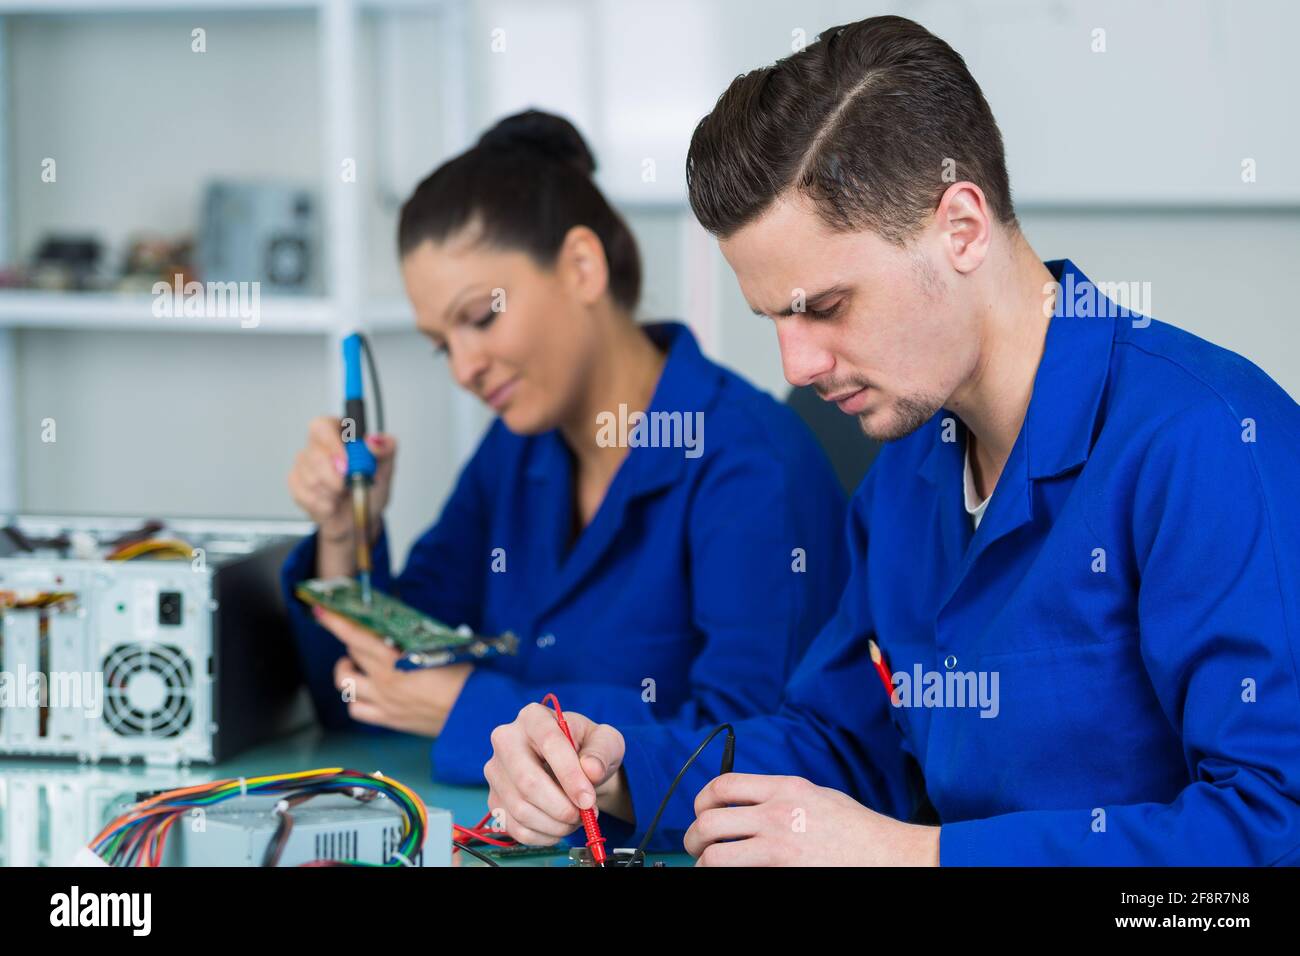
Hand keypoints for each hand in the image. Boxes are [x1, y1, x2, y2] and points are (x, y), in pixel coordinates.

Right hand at [287, 415, 396, 543]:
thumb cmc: (370, 490)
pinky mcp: (295, 482)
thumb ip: (387, 449)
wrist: (358, 519)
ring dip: (330, 492)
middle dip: (332, 476)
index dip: (331, 443)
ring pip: (308, 476)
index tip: (345, 463)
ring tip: (341, 495)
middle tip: (346, 487)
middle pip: (314, 453)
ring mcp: (304, 463)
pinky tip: (330, 504)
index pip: (324, 426)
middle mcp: (319, 445)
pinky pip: (301, 492)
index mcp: (340, 433)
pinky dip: (320, 503)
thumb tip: (373, 441)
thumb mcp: (386, 469)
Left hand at [313, 606, 470, 735]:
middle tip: (357, 636)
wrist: (472, 712)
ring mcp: (383, 703)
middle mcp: (383, 683)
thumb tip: (398, 630)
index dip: (337, 623)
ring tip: (356, 665)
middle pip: (351, 656)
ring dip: (346, 672)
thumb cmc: (462, 678)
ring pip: (345, 686)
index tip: (322, 612)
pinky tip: (367, 692)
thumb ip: (412, 640)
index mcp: (394, 662)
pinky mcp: (388, 720)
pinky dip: (356, 700)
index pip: (356, 637)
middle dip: (350, 642)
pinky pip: (357, 710)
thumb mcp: (437, 649)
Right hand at [482, 703, 630, 845]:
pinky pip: (517, 828)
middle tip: (585, 814)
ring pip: (521, 809)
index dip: (570, 775)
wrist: (576, 768)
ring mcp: (496, 773)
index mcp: (533, 718)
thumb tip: (591, 769)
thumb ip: (602, 751)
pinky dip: (544, 836)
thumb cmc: (588, 750)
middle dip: (561, 807)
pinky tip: (560, 827)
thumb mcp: (606, 741)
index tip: (588, 799)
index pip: (549, 743)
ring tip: (577, 819)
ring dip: (556, 824)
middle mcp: (506, 741)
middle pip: (527, 782)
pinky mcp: (495, 800)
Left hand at [684, 773, 939, 866]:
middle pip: (708, 821)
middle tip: (696, 848)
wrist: (892, 857)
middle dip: (693, 838)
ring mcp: (778, 848)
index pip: (722, 786)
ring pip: (714, 855)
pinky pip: (738, 877)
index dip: (702, 801)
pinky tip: (732, 878)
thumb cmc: (861, 831)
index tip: (701, 814)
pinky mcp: (782, 874)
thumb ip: (783, 795)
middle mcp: (777, 814)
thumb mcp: (820, 796)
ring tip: (708, 867)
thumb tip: (748, 801)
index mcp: (786, 788)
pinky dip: (726, 878)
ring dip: (704, 863)